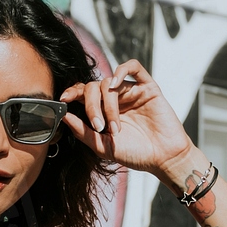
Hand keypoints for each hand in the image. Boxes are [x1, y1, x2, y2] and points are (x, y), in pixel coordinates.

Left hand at [60, 60, 194, 180]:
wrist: (163, 159)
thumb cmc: (135, 154)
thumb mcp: (103, 147)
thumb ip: (83, 132)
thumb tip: (63, 116)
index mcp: (102, 110)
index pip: (83, 93)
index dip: (72, 92)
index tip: (63, 99)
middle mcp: (115, 98)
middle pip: (93, 86)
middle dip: (91, 106)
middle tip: (98, 125)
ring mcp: (131, 91)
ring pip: (109, 82)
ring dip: (108, 104)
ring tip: (114, 127)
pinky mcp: (148, 87)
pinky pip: (134, 67)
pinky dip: (122, 70)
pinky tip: (115, 83)